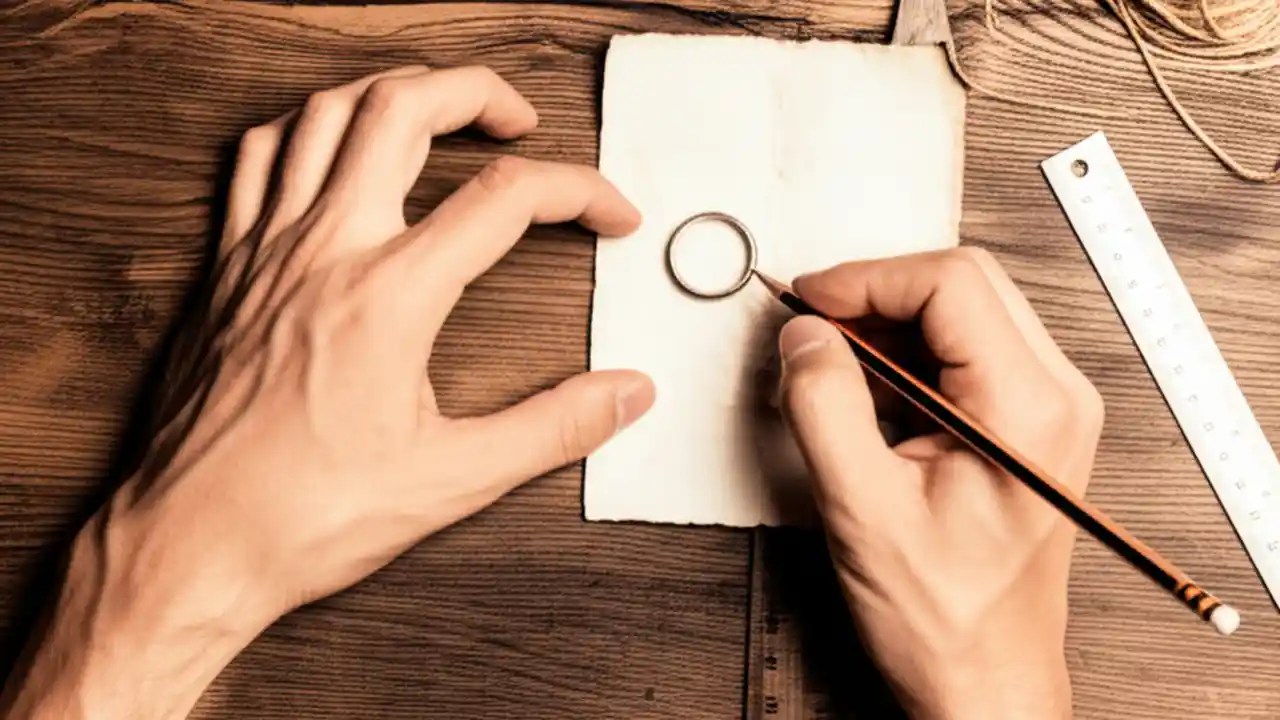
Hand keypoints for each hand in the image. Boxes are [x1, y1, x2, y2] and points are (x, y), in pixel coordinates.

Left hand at [1, 65, 653, 719]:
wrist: (193, 544)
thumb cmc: (305, 516)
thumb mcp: (452, 479)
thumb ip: (553, 428)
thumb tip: (625, 394)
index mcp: (391, 297)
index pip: (506, 200)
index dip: (578, 192)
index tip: (609, 215)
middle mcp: (325, 252)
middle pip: (404, 110)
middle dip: (476, 91)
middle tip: (518, 118)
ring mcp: (266, 251)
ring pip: (325, 115)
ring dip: (392, 93)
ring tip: (436, 110)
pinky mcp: (226, 269)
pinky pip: (255, 159)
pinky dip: (302, 130)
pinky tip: (329, 149)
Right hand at [778, 248, 1103, 719]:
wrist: (987, 676)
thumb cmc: (947, 619)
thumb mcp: (862, 509)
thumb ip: (824, 406)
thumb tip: (803, 337)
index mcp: (1029, 409)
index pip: (950, 284)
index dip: (866, 280)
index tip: (808, 302)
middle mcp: (1054, 397)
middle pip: (962, 284)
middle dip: (875, 295)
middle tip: (813, 327)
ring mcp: (1044, 408)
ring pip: (960, 312)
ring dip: (886, 325)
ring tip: (830, 368)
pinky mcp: (1022, 422)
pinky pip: (961, 352)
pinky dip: (903, 356)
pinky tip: (863, 394)